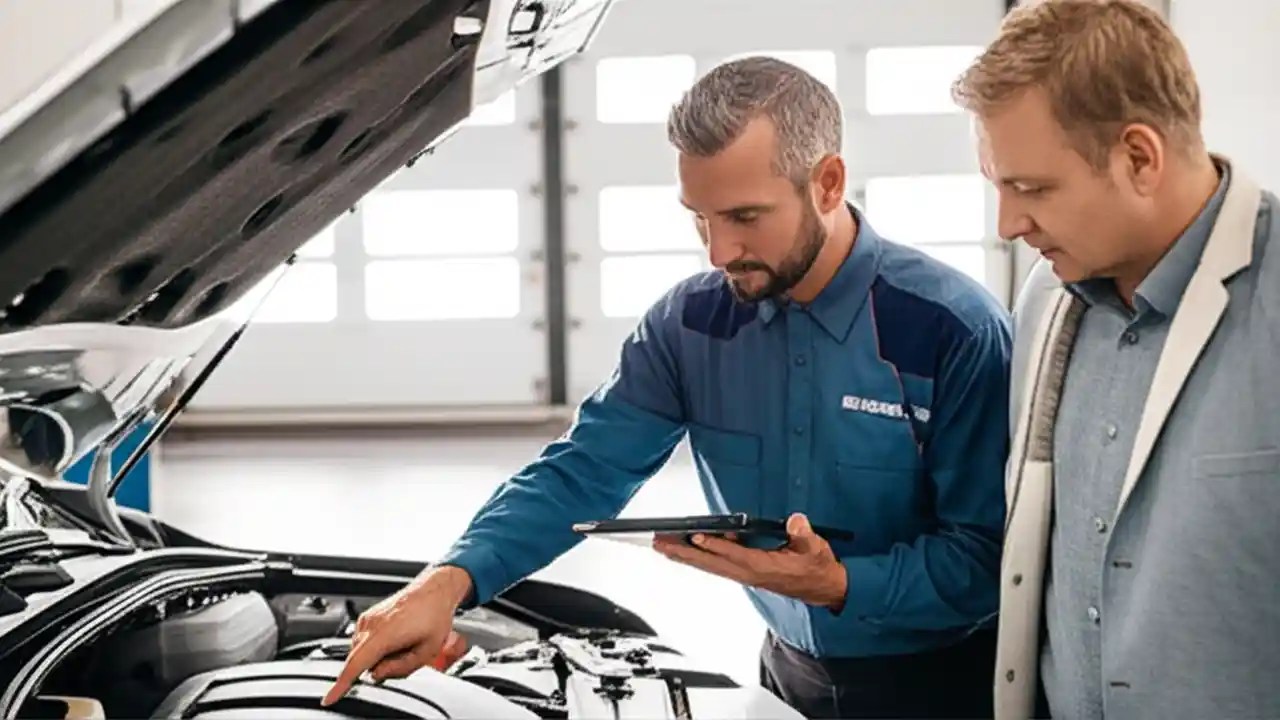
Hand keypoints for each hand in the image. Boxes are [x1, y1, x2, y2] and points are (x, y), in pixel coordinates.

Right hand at [321, 565, 473, 705]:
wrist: (435, 589)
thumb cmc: (434, 615)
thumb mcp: (427, 650)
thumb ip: (401, 668)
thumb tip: (378, 674)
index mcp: (385, 633)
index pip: (356, 664)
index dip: (342, 684)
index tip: (330, 697)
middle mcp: (371, 624)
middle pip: (358, 660)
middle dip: (376, 667)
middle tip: (404, 655)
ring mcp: (368, 618)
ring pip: (361, 651)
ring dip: (377, 656)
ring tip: (403, 643)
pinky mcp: (368, 616)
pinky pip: (364, 640)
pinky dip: (376, 646)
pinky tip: (396, 638)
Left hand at [652, 513, 847, 609]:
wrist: (825, 589)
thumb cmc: (817, 568)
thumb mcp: (816, 549)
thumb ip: (804, 536)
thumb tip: (795, 522)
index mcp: (764, 568)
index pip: (735, 555)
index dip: (715, 546)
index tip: (696, 537)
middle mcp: (750, 573)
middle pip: (712, 563)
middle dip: (685, 554)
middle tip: (661, 543)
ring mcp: (746, 574)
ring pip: (710, 566)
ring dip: (686, 557)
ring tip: (663, 547)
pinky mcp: (746, 572)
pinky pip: (717, 565)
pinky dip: (700, 558)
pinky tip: (687, 551)